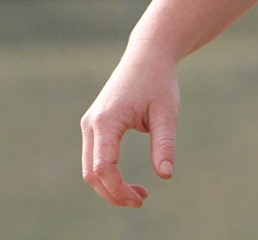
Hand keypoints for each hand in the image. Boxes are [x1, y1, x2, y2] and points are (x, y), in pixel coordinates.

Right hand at [80, 46, 180, 207]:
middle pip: (91, 173)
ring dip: (110, 186)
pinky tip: (129, 181)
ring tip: (140, 194)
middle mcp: (92, 123)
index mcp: (107, 120)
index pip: (103, 168)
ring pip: (90, 168)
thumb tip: (165, 175)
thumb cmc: (159, 82)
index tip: (141, 199)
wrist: (148, 55)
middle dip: (113, 193)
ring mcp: (90, 124)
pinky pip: (95, 158)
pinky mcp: (95, 125)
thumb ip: (165, 144)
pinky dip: (108, 174)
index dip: (119, 190)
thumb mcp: (167, 113)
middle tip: (141, 200)